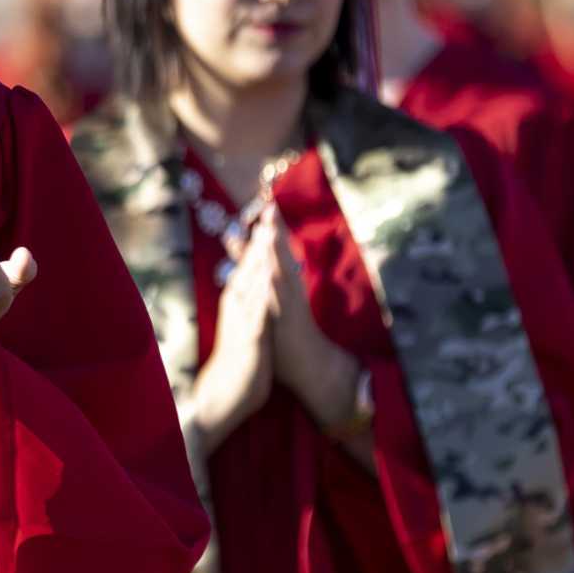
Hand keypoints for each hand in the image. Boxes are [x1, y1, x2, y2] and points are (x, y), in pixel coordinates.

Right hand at [188, 216, 278, 448]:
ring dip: (259, 257)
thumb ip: (247, 302)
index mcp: (238, 301)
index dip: (257, 238)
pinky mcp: (249, 339)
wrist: (222, 395)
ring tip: (268, 231)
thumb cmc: (236, 359)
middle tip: (268, 208)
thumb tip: (252, 282)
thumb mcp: (243, 324)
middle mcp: (237, 306)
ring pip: (251, 283)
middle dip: (259, 236)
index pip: (248, 264)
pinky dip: (262, 292)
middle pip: (249, 265)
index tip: (266, 212)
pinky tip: (268, 276)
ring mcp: (242, 321)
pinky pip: (257, 312)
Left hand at [262, 209, 356, 426]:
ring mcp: (291, 303)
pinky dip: (279, 279)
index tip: (259, 210)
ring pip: (283, 268)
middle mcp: (288, 291)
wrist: (314, 368)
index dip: (264, 234)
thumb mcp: (277, 314)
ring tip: (273, 223)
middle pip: (280, 255)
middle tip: (268, 204)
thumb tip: (264, 276)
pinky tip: (273, 265)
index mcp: (282, 289)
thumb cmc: (291, 344)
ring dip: (278, 246)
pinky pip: (285, 295)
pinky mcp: (293, 317)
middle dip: (273, 230)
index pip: (271, 257)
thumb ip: (272, 293)